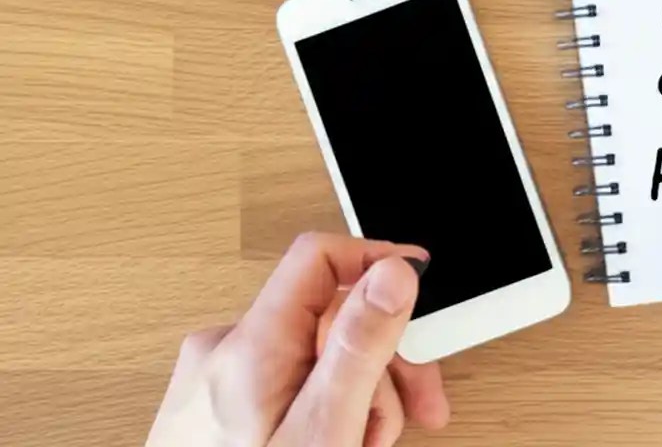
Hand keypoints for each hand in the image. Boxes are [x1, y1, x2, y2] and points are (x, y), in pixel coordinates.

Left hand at [147, 233, 450, 446]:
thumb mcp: (323, 433)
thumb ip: (358, 349)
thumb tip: (393, 272)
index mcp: (248, 348)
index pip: (319, 259)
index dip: (378, 260)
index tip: (422, 283)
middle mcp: (223, 351)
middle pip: (328, 316)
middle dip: (383, 359)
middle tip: (422, 409)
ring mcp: (214, 379)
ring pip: (313, 353)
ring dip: (358, 392)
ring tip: (368, 445)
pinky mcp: (214, 404)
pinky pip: (286, 381)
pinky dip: (322, 406)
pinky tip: (336, 442)